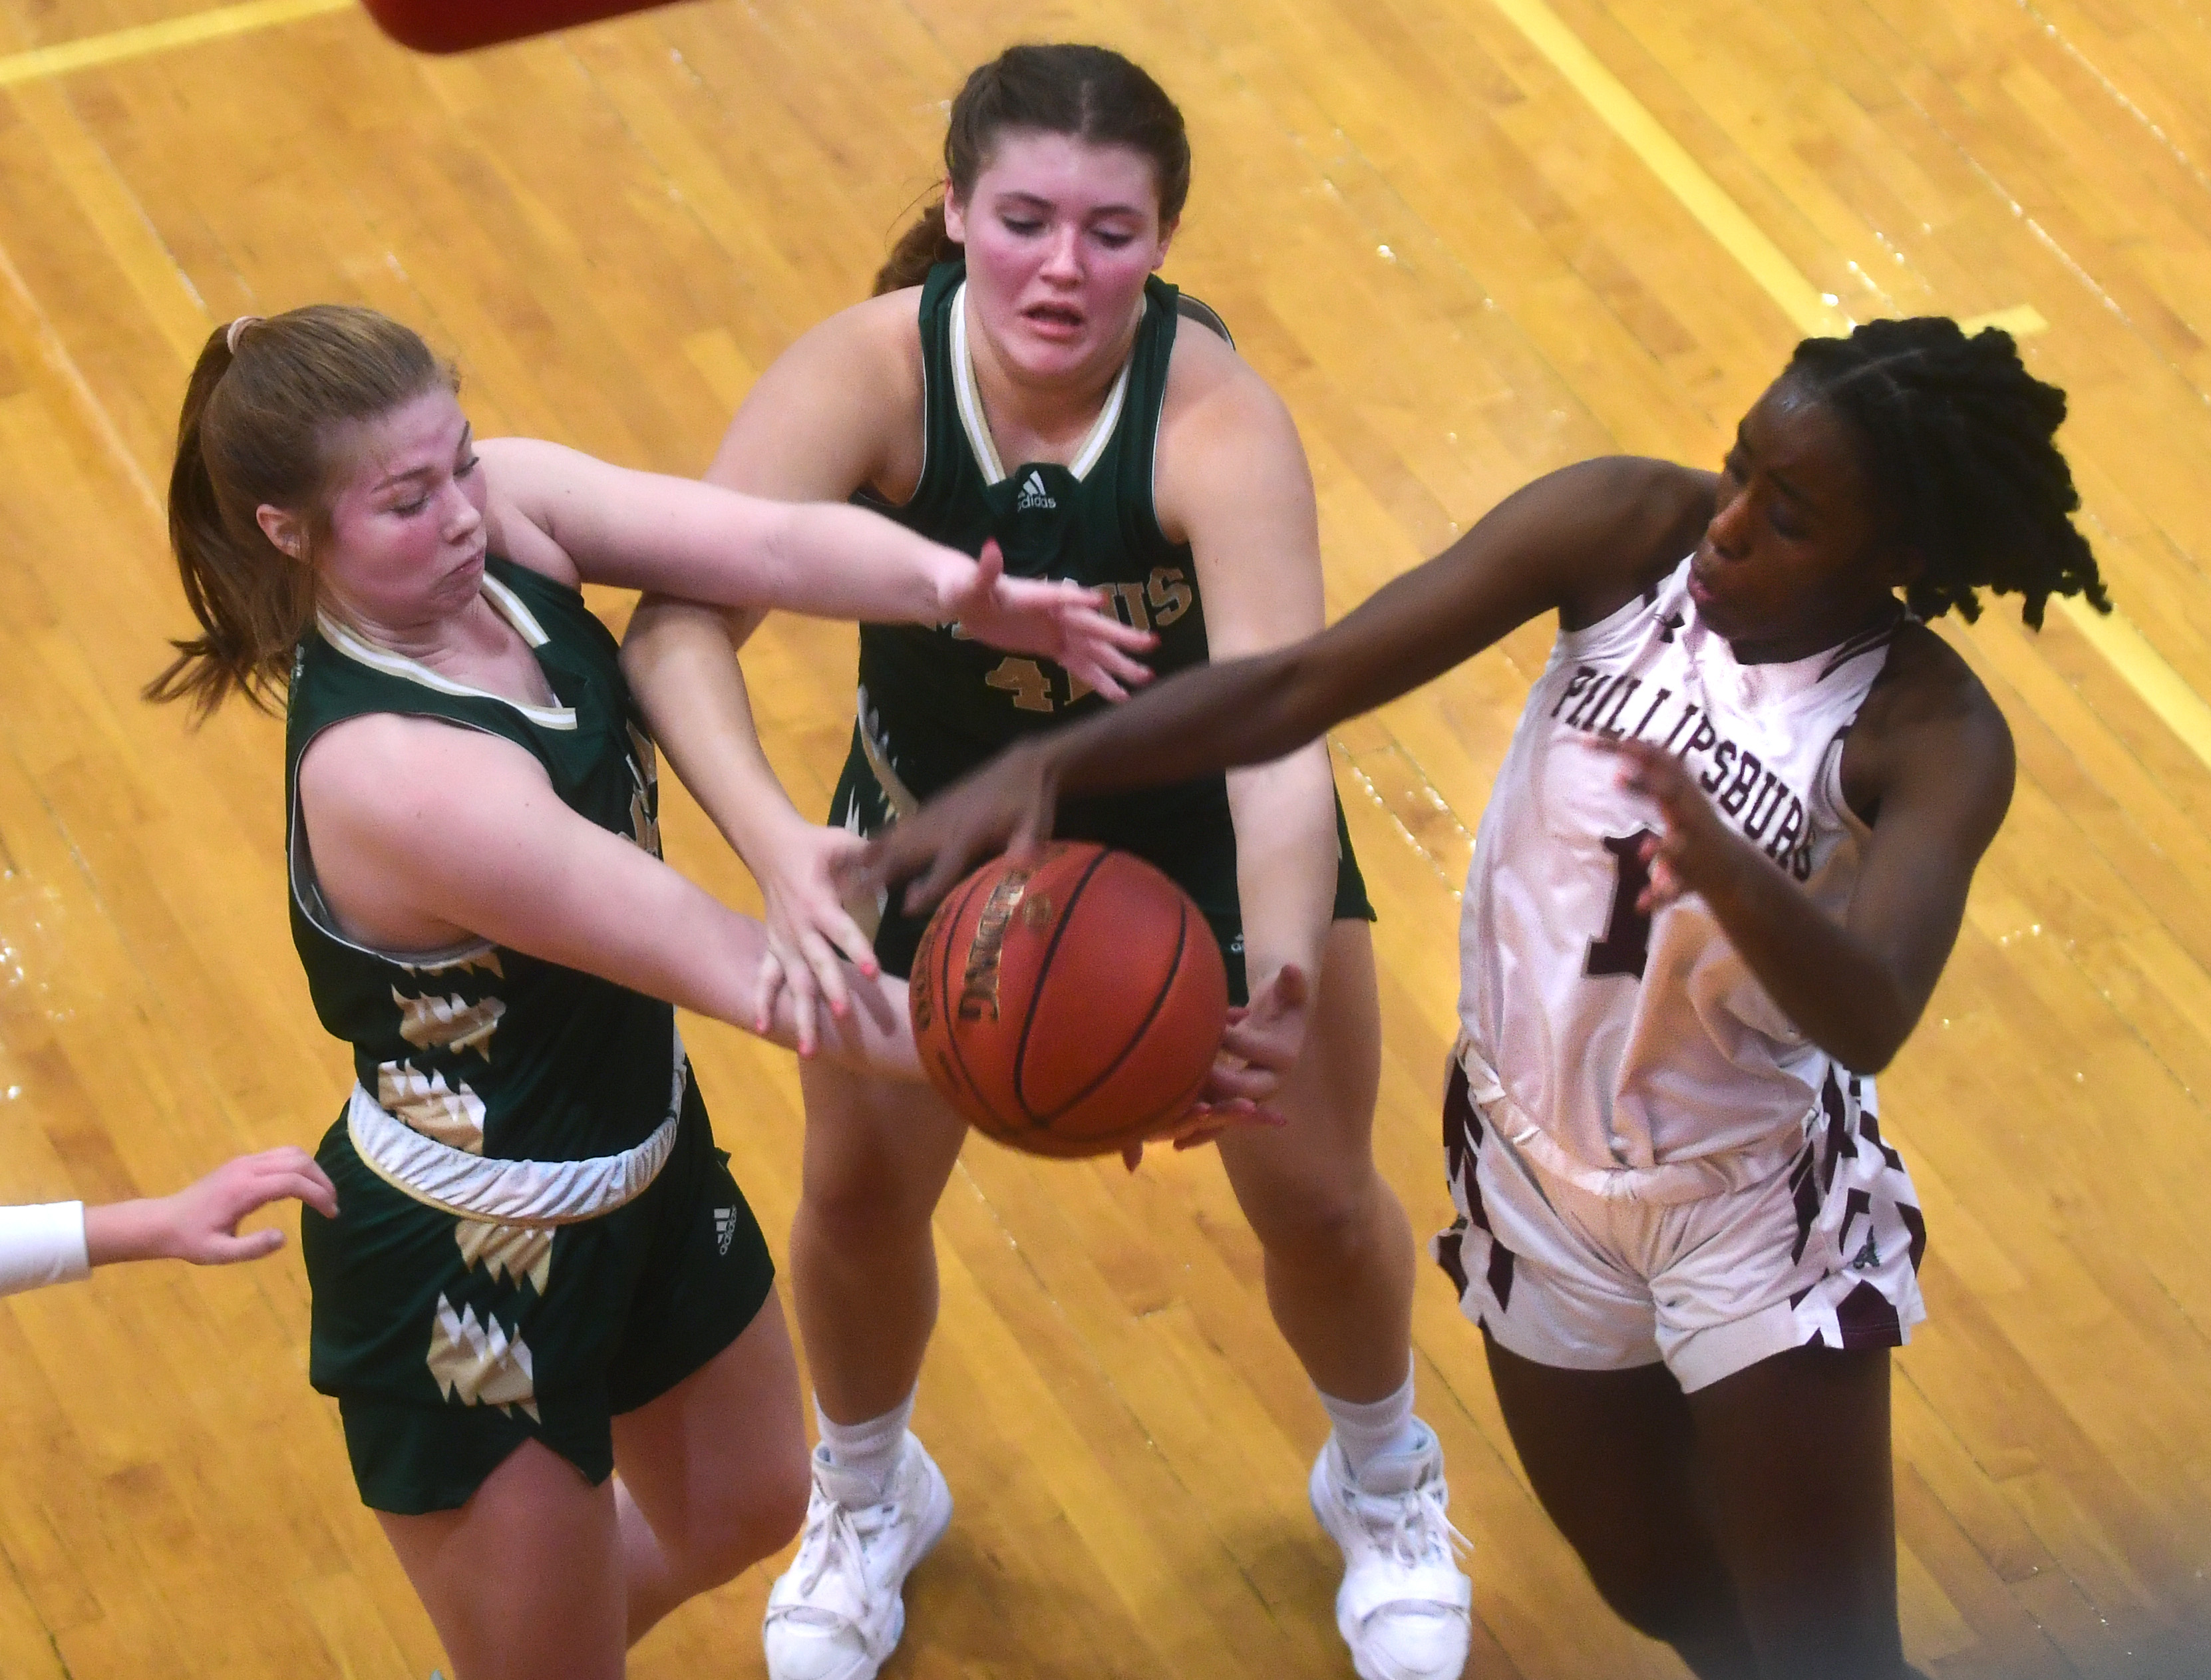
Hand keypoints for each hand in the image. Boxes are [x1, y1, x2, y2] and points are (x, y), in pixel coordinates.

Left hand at [88, 1147, 340, 1266]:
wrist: (163, 1222)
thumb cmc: (191, 1240)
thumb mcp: (218, 1254)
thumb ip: (252, 1248)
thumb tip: (284, 1237)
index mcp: (244, 1189)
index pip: (293, 1181)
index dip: (318, 1195)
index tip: (331, 1214)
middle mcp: (247, 1168)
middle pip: (298, 1160)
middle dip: (322, 1180)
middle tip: (332, 1204)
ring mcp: (245, 1161)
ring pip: (292, 1152)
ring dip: (313, 1170)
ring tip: (321, 1194)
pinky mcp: (243, 1162)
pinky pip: (280, 1154)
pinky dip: (299, 1166)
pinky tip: (301, 1186)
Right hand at [750, 819, 879, 1056]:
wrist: (771, 845)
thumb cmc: (814, 846)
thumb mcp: (842, 842)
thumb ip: (869, 853)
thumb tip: (900, 855)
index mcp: (817, 902)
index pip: (842, 930)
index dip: (858, 950)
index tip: (874, 972)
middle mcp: (799, 928)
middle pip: (817, 965)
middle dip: (832, 991)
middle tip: (846, 1017)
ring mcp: (783, 941)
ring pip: (793, 983)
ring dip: (801, 1015)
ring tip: (810, 1048)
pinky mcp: (773, 947)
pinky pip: (766, 978)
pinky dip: (762, 1002)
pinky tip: (762, 1028)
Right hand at [848, 739, 1061, 915]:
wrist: (1024, 764)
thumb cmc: (1032, 802)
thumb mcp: (1037, 823)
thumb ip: (1027, 843)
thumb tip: (1023, 861)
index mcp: (970, 834)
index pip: (945, 867)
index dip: (928, 888)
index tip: (906, 907)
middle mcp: (945, 825)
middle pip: (908, 851)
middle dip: (881, 871)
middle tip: (851, 889)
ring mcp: (936, 813)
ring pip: (899, 837)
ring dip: (873, 855)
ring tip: (846, 872)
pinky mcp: (934, 806)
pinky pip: (903, 825)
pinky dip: (882, 838)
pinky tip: (867, 848)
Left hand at [948, 541, 1156, 700]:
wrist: (967, 599)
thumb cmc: (967, 587)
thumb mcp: (972, 583)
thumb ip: (984, 570)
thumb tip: (991, 547)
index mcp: (1038, 596)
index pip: (1060, 597)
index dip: (1078, 599)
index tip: (1102, 602)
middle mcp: (1056, 613)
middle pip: (1091, 626)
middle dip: (1119, 636)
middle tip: (1150, 644)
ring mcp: (1058, 631)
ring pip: (1093, 651)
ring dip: (1119, 664)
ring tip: (1147, 679)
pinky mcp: (1054, 647)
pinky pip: (1081, 666)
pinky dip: (1100, 680)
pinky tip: (1120, 696)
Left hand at [1119, 964, 1308, 1170]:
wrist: (1283, 1025)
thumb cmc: (1284, 1003)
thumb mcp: (1290, 992)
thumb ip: (1293, 983)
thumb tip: (1292, 969)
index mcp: (1282, 1054)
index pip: (1255, 1048)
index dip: (1234, 1039)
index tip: (1212, 1028)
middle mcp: (1270, 1081)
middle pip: (1241, 1088)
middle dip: (1214, 1082)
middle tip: (1183, 1074)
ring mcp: (1252, 1096)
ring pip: (1228, 1111)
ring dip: (1204, 1119)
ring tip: (1175, 1124)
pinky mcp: (1236, 1104)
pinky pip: (1218, 1122)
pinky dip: (1199, 1132)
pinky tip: (1173, 1144)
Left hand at [1597, 735, 1749, 909]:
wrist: (1732, 869)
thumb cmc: (1695, 824)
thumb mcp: (1677, 793)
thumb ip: (1651, 770)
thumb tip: (1620, 738)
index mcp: (1684, 793)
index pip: (1658, 763)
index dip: (1634, 751)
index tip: (1596, 738)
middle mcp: (1690, 815)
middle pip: (1670, 795)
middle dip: (1647, 786)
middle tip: (1616, 777)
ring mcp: (1693, 847)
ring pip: (1679, 846)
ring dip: (1662, 848)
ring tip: (1644, 852)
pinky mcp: (1693, 877)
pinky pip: (1675, 887)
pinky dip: (1659, 896)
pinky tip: (1640, 904)